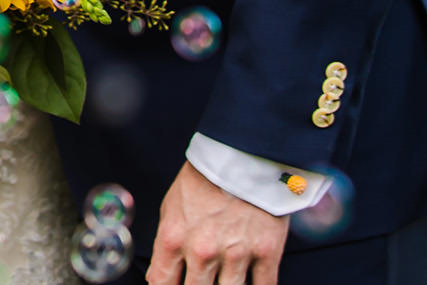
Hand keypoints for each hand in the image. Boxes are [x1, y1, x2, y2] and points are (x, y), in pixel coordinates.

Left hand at [148, 161, 287, 284]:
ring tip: (223, 281)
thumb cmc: (203, 181)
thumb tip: (159, 280)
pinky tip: (250, 283)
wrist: (243, 154)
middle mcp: (203, 251)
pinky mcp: (266, 252)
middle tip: (204, 282)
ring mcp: (236, 254)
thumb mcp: (171, 208)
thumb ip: (166, 247)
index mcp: (174, 238)